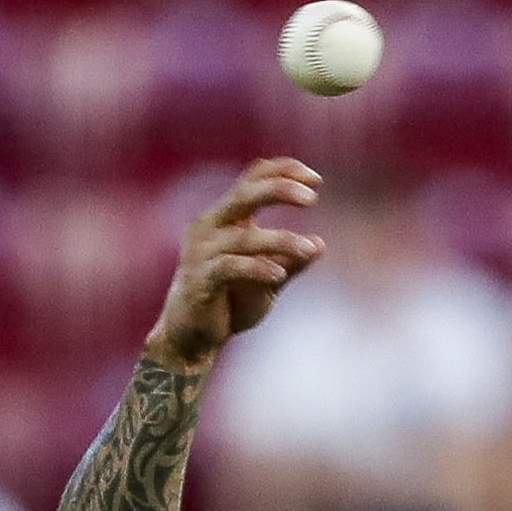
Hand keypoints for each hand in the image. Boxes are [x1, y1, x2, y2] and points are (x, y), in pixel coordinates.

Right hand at [145, 159, 323, 369]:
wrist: (191, 340)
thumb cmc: (228, 305)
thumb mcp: (266, 280)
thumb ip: (289, 262)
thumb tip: (320, 245)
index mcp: (224, 217)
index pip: (253, 177)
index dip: (284, 170)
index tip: (316, 180)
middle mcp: (210, 226)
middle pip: (245, 193)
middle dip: (280, 190)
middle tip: (312, 198)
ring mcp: (201, 251)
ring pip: (245, 237)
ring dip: (281, 241)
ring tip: (307, 249)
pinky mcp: (200, 278)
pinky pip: (232, 266)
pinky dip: (258, 269)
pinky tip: (279, 275)